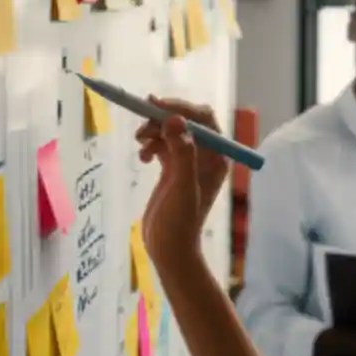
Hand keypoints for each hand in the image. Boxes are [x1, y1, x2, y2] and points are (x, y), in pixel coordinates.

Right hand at [136, 96, 228, 214]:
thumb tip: (175, 119)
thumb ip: (182, 152)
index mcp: (216, 158)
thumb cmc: (180, 222)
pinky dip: (150, 145)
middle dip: (164, 118)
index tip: (155, 106)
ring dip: (154, 131)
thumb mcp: (182, 186)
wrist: (169, 249)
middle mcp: (205, 157)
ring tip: (139, 142)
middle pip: (186, 122)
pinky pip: (162, 145)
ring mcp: (188, 163)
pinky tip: (142, 157)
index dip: (181, 108)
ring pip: (171, 132)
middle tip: (142, 123)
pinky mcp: (172, 170)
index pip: (203, 119)